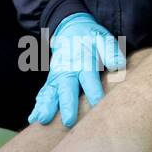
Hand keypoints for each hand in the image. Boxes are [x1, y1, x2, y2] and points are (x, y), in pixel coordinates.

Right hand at [29, 12, 125, 127]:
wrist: (70, 29)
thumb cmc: (90, 38)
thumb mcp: (102, 38)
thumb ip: (110, 51)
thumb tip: (118, 65)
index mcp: (83, 61)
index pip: (89, 79)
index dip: (94, 92)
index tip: (98, 106)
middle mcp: (67, 70)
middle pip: (67, 89)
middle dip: (67, 105)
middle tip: (68, 122)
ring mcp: (57, 76)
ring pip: (51, 92)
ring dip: (46, 106)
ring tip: (42, 120)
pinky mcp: (51, 81)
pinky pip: (44, 93)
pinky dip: (38, 105)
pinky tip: (33, 118)